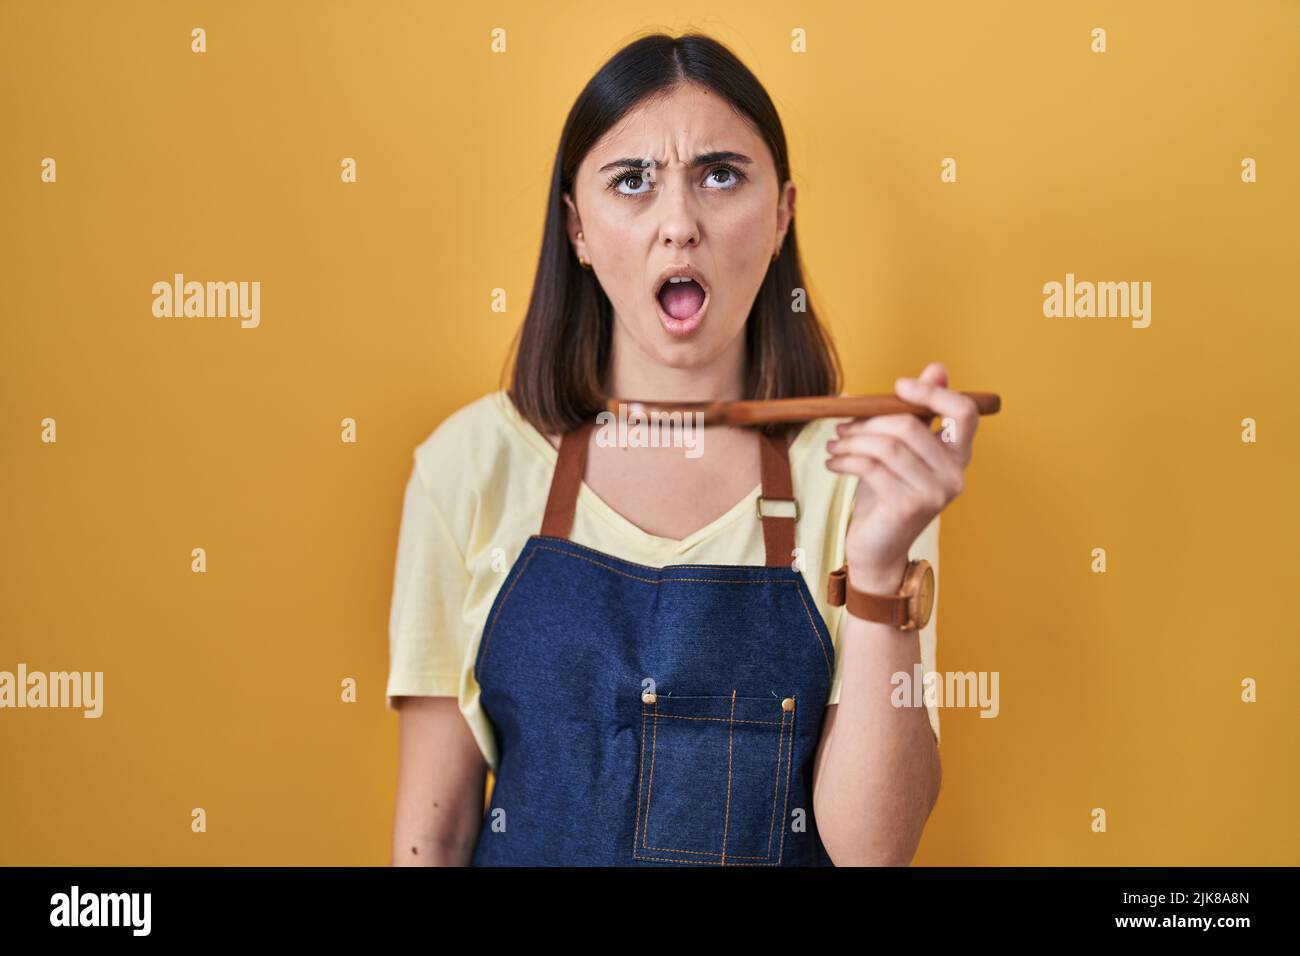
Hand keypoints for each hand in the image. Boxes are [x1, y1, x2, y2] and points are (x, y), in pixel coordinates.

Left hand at [824, 362, 977, 591]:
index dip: (934, 392)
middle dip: (870, 421)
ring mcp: (935, 493)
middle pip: (911, 426)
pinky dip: (845, 459)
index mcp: (959, 456)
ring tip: (834, 445)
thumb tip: (937, 366)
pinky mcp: (908, 506)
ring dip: (852, 440)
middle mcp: (955, 474)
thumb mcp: (902, 452)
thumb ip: (919, 414)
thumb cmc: (888, 495)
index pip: (964, 412)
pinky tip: (832, 462)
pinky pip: (871, 467)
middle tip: (842, 426)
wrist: (878, 549)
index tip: (898, 385)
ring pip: (887, 446)